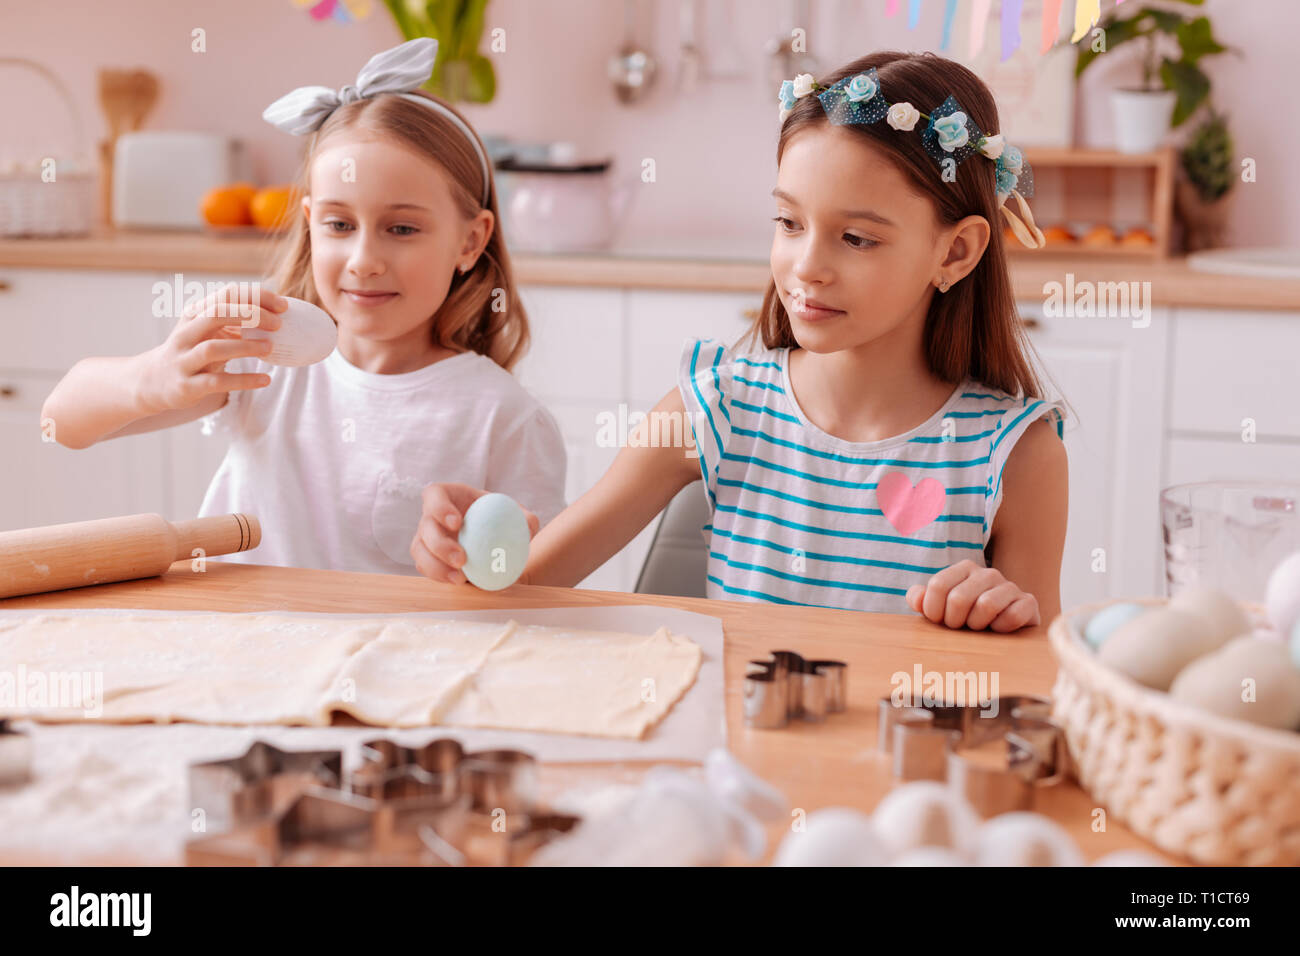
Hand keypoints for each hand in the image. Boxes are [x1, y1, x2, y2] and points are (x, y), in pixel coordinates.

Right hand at [136, 282, 285, 414]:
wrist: (151, 381)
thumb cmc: (190, 352)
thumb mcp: (207, 331)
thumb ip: (233, 321)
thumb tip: (276, 314)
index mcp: (195, 314)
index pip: (227, 295)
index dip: (257, 297)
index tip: (283, 306)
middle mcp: (186, 333)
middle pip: (216, 314)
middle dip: (250, 315)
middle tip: (278, 324)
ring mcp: (184, 359)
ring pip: (213, 348)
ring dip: (245, 347)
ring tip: (270, 348)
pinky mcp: (187, 385)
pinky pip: (217, 382)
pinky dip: (243, 380)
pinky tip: (265, 379)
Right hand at [410, 483, 539, 584]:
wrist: (492, 539)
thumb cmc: (501, 519)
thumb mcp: (515, 513)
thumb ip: (525, 518)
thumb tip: (529, 526)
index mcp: (446, 496)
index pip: (434, 495)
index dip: (440, 508)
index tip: (457, 523)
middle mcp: (431, 516)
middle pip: (425, 526)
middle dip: (439, 544)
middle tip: (462, 559)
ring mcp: (425, 538)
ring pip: (420, 551)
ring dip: (436, 566)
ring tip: (460, 579)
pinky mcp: (427, 558)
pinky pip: (426, 568)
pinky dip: (440, 577)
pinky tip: (460, 583)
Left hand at [904, 559, 1040, 631]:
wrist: (1002, 631)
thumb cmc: (965, 617)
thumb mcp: (939, 608)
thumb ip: (921, 599)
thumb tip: (917, 599)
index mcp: (964, 568)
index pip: (938, 586)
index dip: (934, 611)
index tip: (940, 620)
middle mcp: (987, 573)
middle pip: (958, 599)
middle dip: (955, 621)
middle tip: (961, 626)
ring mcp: (1010, 586)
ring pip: (986, 605)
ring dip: (977, 625)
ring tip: (979, 627)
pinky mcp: (1028, 603)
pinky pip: (1012, 616)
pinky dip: (1002, 628)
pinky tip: (999, 629)